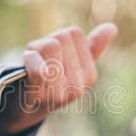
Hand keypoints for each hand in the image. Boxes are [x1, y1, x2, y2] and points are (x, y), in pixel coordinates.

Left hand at [0, 23, 117, 134]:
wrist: (23, 108)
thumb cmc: (47, 80)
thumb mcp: (71, 62)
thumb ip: (92, 47)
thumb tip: (112, 27)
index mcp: (89, 75)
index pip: (75, 33)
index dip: (58, 37)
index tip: (52, 55)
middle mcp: (78, 86)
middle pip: (61, 38)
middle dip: (45, 43)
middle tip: (38, 61)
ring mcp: (60, 93)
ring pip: (51, 46)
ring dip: (35, 50)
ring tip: (31, 64)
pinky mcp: (38, 95)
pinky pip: (40, 68)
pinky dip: (31, 59)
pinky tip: (27, 62)